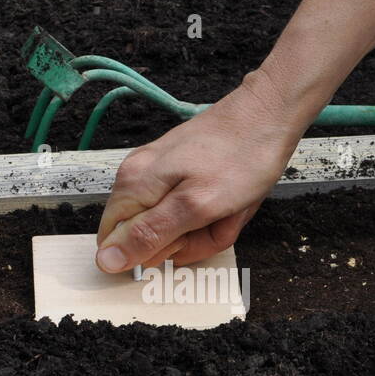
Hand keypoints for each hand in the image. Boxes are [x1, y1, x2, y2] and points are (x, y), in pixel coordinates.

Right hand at [94, 70, 305, 271]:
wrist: (268, 115)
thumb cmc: (240, 158)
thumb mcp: (195, 207)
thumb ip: (148, 236)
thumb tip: (106, 261)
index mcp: (132, 187)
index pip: (119, 247)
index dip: (156, 254)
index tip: (185, 239)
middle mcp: (137, 179)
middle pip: (151, 240)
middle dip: (191, 241)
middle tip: (215, 220)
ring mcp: (159, 175)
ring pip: (177, 229)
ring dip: (209, 229)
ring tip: (229, 208)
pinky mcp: (180, 174)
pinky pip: (192, 213)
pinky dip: (216, 215)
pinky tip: (231, 201)